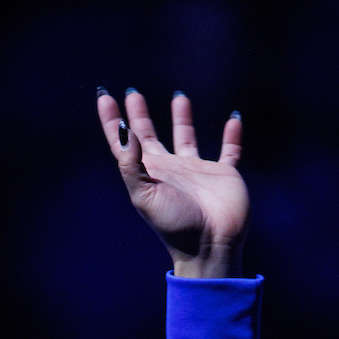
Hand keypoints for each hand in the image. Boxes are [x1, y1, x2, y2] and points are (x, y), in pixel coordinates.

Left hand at [97, 89, 248, 277]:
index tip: (104, 96)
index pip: (125, 142)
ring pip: (186, 138)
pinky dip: (232, 135)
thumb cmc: (175, 225)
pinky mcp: (224, 175)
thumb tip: (125, 130)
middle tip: (133, 92)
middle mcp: (169, 169)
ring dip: (181, 118)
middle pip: (150, 136)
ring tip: (178, 96)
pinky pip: (230, 150)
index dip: (113, 121)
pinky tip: (234, 119)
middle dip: (140, 115)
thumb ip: (131, 165)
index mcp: (148, 173)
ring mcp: (196, 172)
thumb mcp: (145, 196)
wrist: (209, 246)